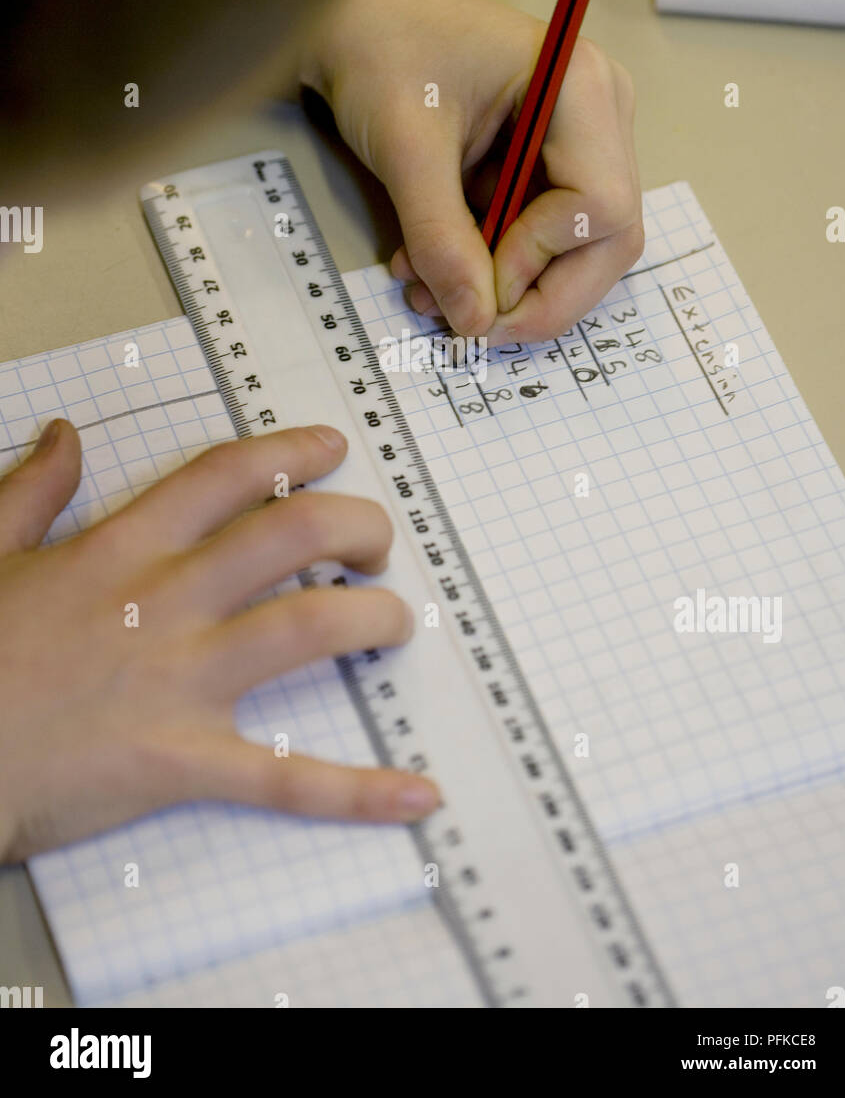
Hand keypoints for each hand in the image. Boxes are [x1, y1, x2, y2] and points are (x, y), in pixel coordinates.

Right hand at [0, 418, 438, 862]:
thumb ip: (31, 491)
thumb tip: (64, 435)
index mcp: (121, 549)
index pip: (227, 475)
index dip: (293, 450)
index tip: (334, 448)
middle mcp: (165, 600)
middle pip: (292, 534)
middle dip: (356, 525)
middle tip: (377, 543)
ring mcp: (180, 680)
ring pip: (307, 628)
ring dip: (372, 618)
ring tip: (393, 622)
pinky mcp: (183, 760)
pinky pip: (285, 778)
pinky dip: (358, 791)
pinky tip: (418, 797)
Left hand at [300, 0, 643, 343]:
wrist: (347, 13)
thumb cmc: (380, 48)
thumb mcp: (406, 150)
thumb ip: (442, 240)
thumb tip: (474, 322)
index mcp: (581, 88)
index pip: (602, 208)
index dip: (542, 264)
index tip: (475, 291)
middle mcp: (599, 114)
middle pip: (606, 239)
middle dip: (536, 294)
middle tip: (469, 326)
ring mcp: (579, 140)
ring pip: (575, 249)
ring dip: (504, 286)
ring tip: (427, 292)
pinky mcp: (548, 162)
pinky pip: (539, 235)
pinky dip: (489, 264)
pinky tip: (433, 268)